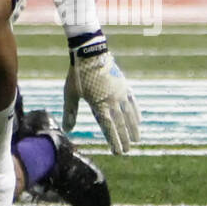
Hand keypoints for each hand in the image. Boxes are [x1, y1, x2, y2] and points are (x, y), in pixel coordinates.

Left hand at [62, 38, 140, 154]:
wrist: (91, 53)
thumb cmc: (78, 74)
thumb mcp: (71, 93)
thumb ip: (70, 112)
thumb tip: (67, 130)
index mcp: (99, 105)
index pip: (109, 128)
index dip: (114, 141)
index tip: (118, 152)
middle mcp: (112, 101)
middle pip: (120, 124)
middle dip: (125, 139)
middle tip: (127, 151)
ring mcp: (120, 93)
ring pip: (129, 115)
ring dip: (133, 128)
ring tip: (137, 140)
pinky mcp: (124, 85)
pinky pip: (133, 102)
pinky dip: (136, 112)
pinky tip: (139, 120)